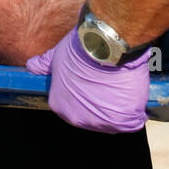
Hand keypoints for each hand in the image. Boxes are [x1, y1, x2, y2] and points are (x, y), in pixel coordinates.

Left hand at [26, 28, 150, 132]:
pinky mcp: (126, 119)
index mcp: (61, 107)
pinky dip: (137, 111)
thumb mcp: (56, 56)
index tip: (94, 83)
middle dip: (103, 103)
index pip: (75, 108)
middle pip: (95, 117)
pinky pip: (134, 121)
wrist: (105, 46)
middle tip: (109, 84)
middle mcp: (80, 120)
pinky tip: (134, 96)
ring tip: (122, 87)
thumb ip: (43, 64)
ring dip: (119, 107)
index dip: (86, 94)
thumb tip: (31, 66)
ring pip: (115, 120)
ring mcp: (103, 123)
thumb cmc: (79, 50)